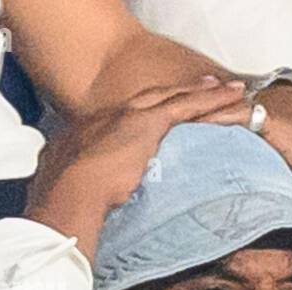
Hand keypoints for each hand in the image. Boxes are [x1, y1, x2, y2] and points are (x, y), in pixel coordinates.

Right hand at [25, 77, 249, 259]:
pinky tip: (229, 96)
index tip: (159, 113)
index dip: (145, 114)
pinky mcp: (147, 123)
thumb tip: (75, 201)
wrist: (68, 194)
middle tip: (201, 86)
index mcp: (87, 134)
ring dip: (202, 92)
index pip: (122, 121)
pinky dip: (210, 100)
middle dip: (175, 93)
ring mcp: (127, 117)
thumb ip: (76, 188)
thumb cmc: (62, 201)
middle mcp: (107, 117)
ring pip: (173, 98)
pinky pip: (186, 107)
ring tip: (228, 89)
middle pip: (150, 101)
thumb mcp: (62, 188)